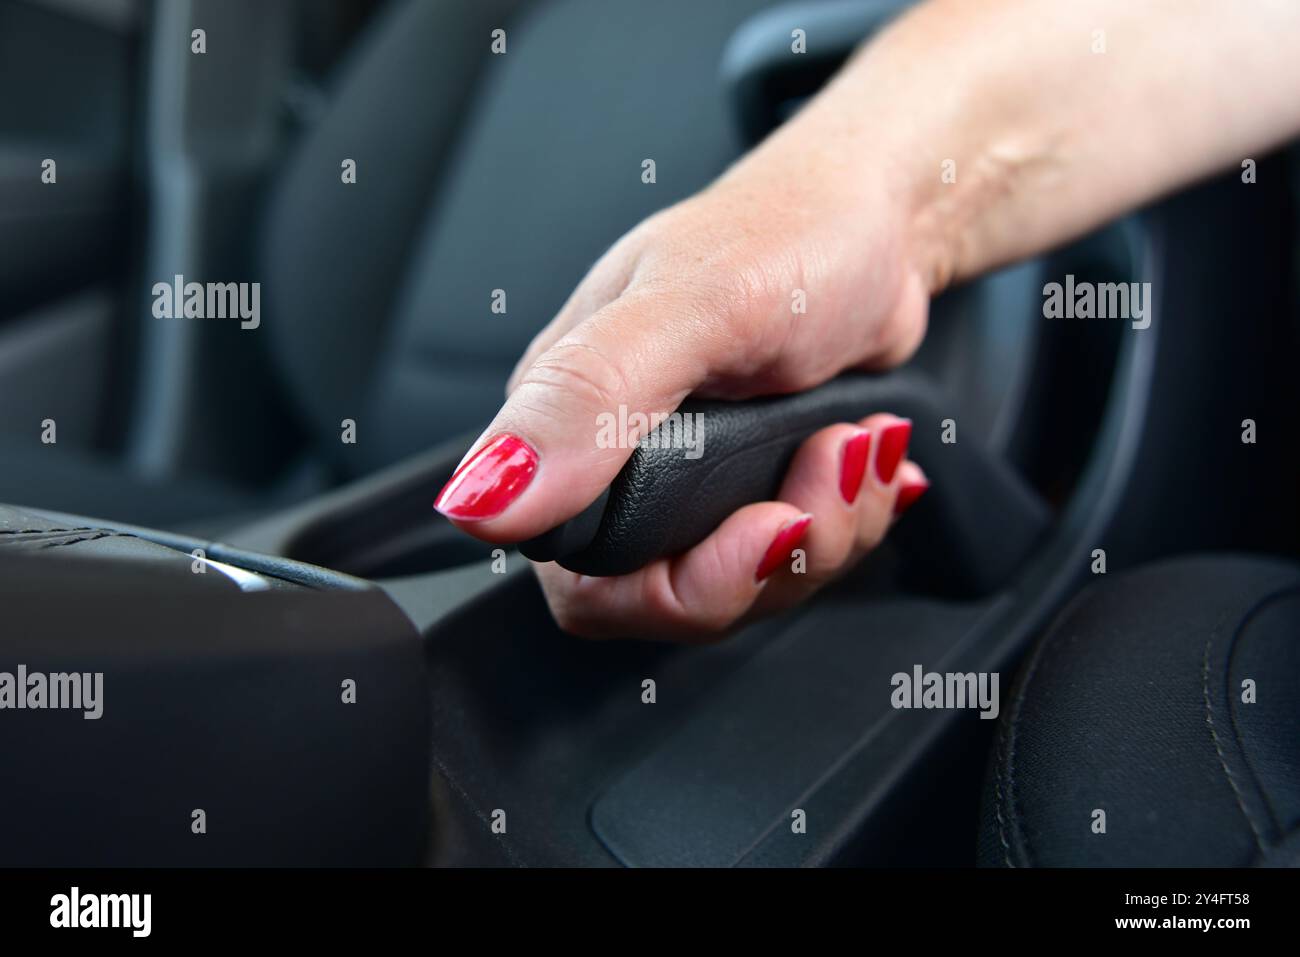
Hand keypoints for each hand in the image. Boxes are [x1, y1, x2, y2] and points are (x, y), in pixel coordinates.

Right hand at [433, 148, 930, 639]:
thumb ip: (589, 399)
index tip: (761, 527)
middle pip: (674, 598)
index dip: (675, 588)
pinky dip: (849, 519)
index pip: (586, 583)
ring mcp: (694, 483)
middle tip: (825, 470)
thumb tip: (483, 500)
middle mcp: (622, 464)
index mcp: (571, 423)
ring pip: (748, 587)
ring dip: (828, 532)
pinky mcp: (753, 488)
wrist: (879, 224)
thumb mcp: (693, 305)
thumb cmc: (787, 235)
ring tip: (854, 443)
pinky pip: (796, 561)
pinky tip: (863, 452)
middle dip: (771, 560)